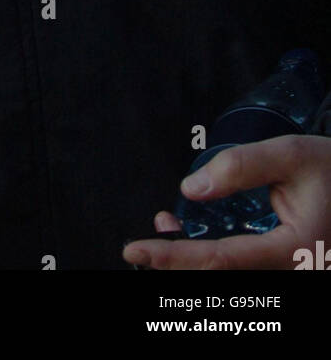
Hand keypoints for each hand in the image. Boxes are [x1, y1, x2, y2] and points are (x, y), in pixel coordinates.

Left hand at [122, 134, 330, 269]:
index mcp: (295, 250)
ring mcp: (289, 273)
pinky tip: (186, 235)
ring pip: (231, 277)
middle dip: (177, 263)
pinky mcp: (284, 267)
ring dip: (191, 261)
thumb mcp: (289, 155)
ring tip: (164, 230)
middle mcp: (293, 272)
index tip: (137, 251)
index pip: (222, 261)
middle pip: (221, 278)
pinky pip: (243, 270)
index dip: (174, 256)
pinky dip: (210, 258)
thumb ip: (240, 167)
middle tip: (140, 249)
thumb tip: (190, 190)